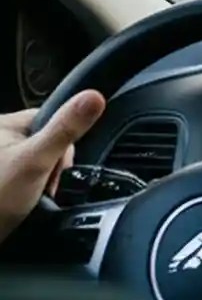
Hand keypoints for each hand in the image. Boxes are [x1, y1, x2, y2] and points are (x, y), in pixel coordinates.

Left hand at [0, 91, 106, 243]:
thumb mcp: (37, 161)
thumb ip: (66, 129)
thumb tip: (95, 97)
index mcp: (2, 124)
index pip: (51, 119)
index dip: (63, 144)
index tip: (54, 166)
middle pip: (46, 142)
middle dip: (51, 168)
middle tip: (40, 187)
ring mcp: (1, 161)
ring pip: (38, 162)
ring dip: (42, 181)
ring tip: (30, 198)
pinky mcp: (2, 181)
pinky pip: (27, 178)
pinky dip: (30, 191)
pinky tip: (24, 202)